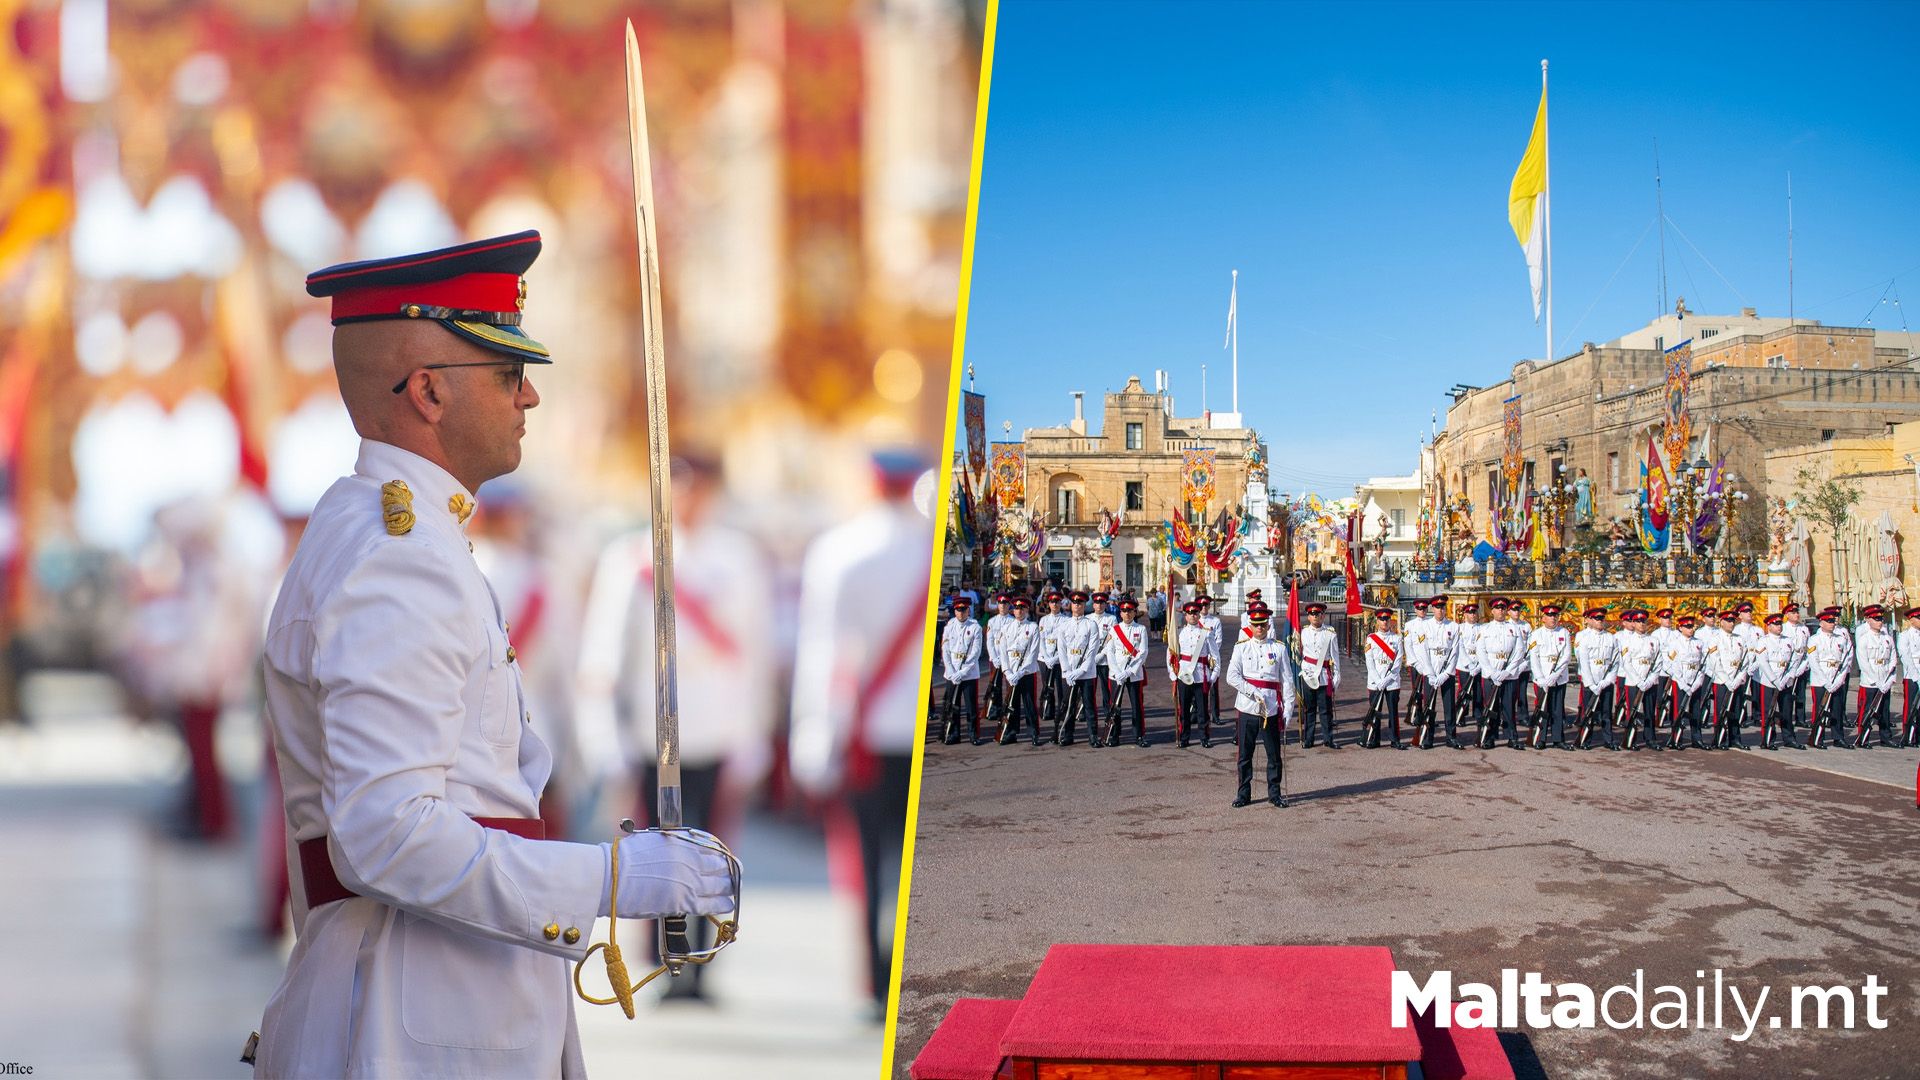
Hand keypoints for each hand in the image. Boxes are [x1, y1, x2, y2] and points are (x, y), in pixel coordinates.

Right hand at [602, 829, 737, 919]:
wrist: (612, 877)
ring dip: (728, 888)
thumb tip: (678, 849)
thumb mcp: (652, 841)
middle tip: (735, 874)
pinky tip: (728, 904)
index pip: (711, 847)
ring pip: (719, 885)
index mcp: (682, 843)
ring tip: (733, 890)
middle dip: (729, 871)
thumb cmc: (624, 859)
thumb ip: (670, 845)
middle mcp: (690, 861)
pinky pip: (709, 904)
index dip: (721, 855)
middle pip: (720, 866)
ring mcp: (689, 882)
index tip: (725, 859)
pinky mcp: (683, 902)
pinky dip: (721, 903)